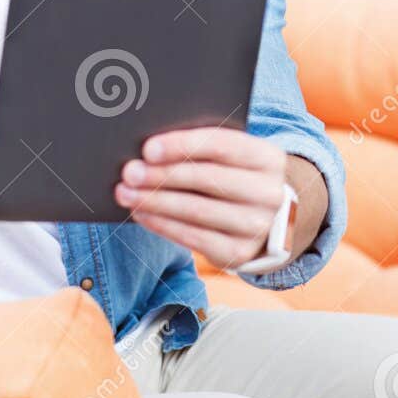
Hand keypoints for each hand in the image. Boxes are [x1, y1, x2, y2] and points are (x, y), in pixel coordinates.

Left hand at [117, 128, 286, 270]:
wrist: (271, 221)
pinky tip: (142, 213)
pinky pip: (193, 238)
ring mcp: (256, 226)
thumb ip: (204, 148)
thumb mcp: (236, 158)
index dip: (183, 145)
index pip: (222, 146)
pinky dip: (162, 224)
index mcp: (268, 158)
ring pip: (196, 211)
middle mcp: (269, 193)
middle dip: (162, 175)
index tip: (148, 149)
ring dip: (155, 201)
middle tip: (129, 172)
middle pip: (207, 179)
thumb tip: (150, 150)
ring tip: (126, 193)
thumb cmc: (238, 177)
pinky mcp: (238, 253)